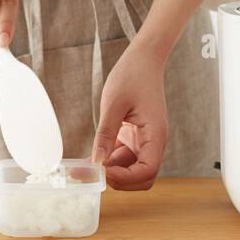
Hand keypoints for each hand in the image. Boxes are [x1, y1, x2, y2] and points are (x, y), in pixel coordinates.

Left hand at [91, 39, 167, 190]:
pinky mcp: (133, 136)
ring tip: (85, 168)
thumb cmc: (133, 75)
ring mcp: (143, 140)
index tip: (104, 172)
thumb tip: (97, 161)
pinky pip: (122, 156)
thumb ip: (105, 134)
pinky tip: (91, 158)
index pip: (148, 170)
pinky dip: (108, 160)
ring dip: (111, 171)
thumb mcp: (113, 103)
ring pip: (130, 169)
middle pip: (142, 176)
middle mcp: (152, 142)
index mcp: (155, 135)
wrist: (143, 59)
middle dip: (120, 180)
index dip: (127, 178)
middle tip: (94, 174)